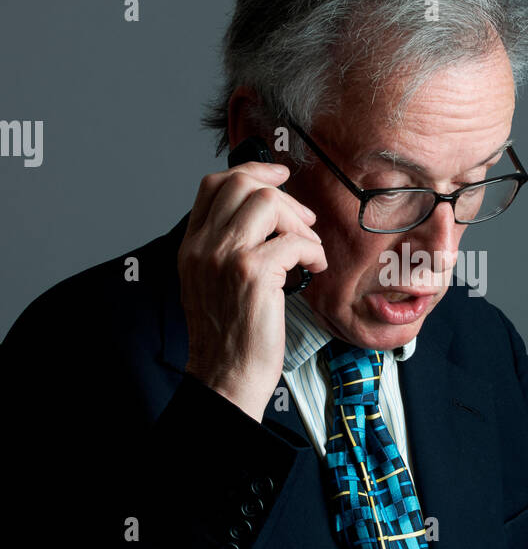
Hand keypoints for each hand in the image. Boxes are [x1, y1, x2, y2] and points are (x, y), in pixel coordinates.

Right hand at [178, 161, 327, 421]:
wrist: (226, 377)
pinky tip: (314, 270)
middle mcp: (203, 246)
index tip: (279, 175)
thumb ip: (227, 247)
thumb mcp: (213, 283)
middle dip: (283, 195)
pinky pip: (294, 241)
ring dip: (299, 223)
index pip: (214, 184)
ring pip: (268, 202)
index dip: (252, 171)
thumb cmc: (230, 337)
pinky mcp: (252, 274)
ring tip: (308, 251)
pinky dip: (313, 251)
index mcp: (192, 246)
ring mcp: (225, 257)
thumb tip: (270, 216)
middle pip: (242, 184)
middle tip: (304, 221)